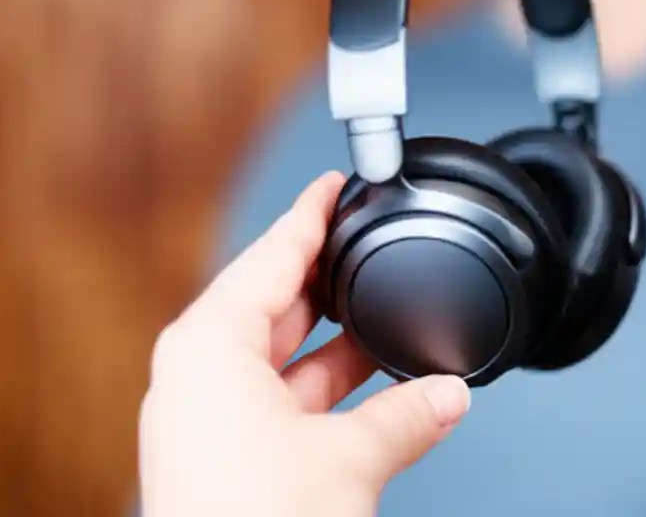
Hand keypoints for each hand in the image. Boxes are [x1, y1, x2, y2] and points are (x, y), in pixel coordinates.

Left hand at [139, 172, 471, 515]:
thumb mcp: (347, 460)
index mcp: (208, 345)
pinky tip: (375, 390)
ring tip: (392, 328)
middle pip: (274, 301)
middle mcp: (197, 372)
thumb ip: (405, 416)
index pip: (270, 254)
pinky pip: (279, 398)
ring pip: (282, 356)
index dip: (312, 216)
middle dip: (332, 284)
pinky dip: (325, 390)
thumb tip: (449, 394)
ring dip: (337, 348)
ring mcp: (205, 416)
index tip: (337, 185)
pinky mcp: (221, 455)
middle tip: (375, 249)